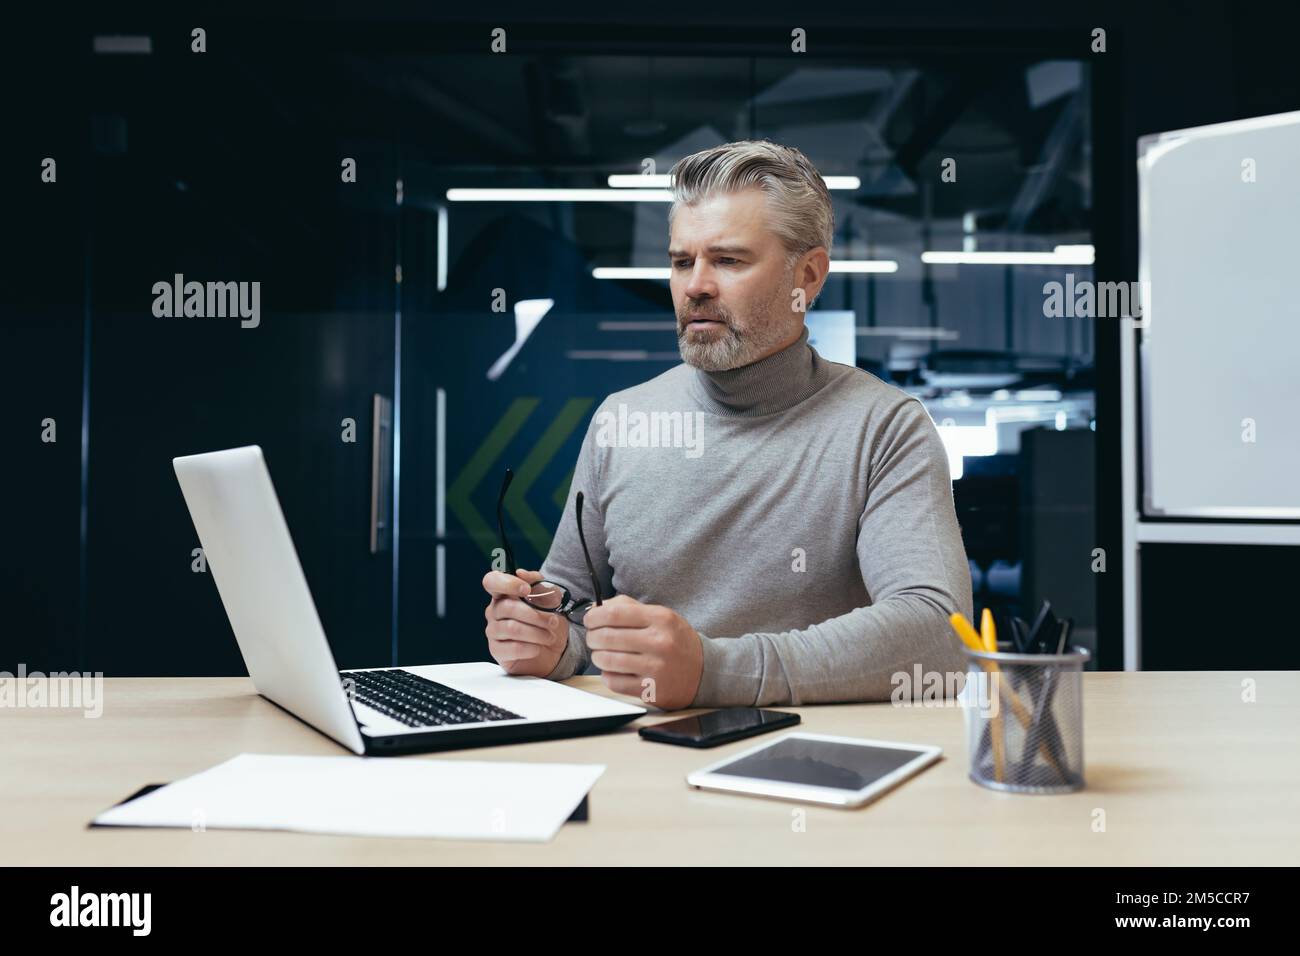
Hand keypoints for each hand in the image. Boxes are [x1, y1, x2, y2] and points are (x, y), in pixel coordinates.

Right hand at [481, 568, 568, 676]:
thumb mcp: (552, 599)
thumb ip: (539, 583)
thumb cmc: (548, 621)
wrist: (554, 649)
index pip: (491, 581)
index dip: (506, 583)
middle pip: (507, 607)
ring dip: (536, 633)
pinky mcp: (496, 650)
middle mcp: (494, 611)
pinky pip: (512, 648)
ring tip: (549, 637)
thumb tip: (522, 573)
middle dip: (536, 615)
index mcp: (504, 594)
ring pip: (512, 628)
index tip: (526, 589)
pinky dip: (530, 648)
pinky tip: (538, 648)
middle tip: (553, 622)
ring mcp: (493, 631)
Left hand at [583, 595, 703, 709]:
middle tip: (593, 638)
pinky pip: (614, 682)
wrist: (706, 671)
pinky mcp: (651, 690)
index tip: (590, 619)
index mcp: (661, 619)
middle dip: (593, 637)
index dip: (595, 616)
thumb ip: (630, 607)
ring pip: (607, 660)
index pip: (615, 614)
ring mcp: (656, 668)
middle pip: (607, 637)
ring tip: (602, 654)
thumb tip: (598, 608)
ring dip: (598, 657)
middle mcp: (659, 642)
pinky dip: (607, 675)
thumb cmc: (677, 641)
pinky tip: (613, 671)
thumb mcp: (661, 616)